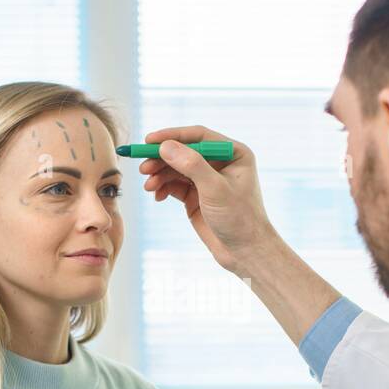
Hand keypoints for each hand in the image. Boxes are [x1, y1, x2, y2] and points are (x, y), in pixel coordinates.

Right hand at [137, 125, 279, 277]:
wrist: (245, 252)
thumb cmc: (240, 219)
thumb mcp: (215, 189)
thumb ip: (191, 165)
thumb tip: (165, 146)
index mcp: (233, 153)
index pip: (198, 136)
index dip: (172, 136)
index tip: (149, 140)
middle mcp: (221, 163)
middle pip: (184, 151)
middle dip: (162, 159)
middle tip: (143, 166)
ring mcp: (207, 179)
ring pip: (176, 169)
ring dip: (160, 175)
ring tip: (148, 185)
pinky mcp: (197, 196)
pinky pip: (175, 185)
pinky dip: (163, 188)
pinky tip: (157, 195)